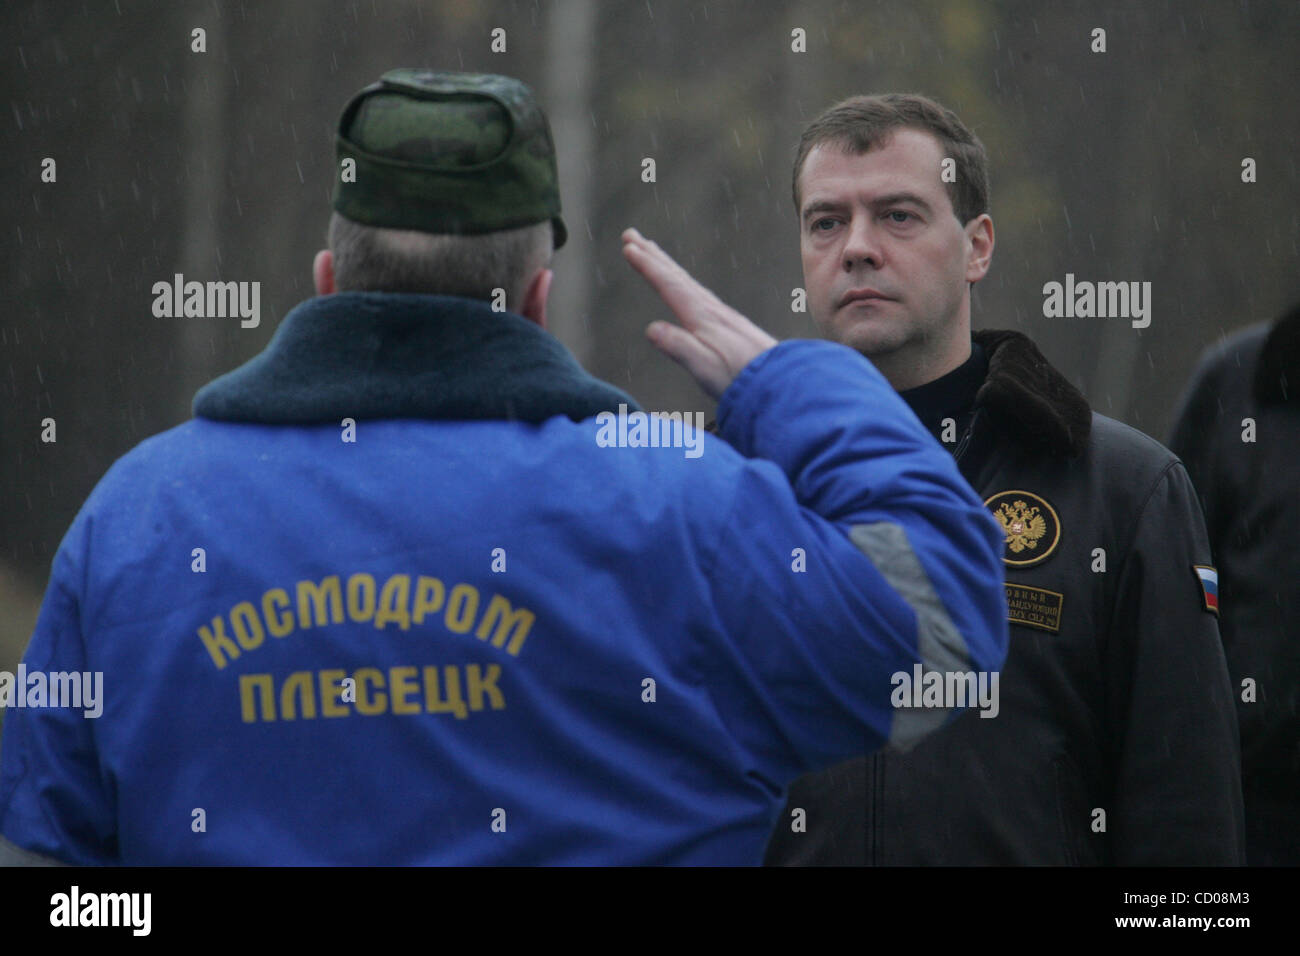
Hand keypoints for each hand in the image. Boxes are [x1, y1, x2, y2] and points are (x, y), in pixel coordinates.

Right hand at [621, 228, 777, 399]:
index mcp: (702, 317)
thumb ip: (680, 347)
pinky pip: (698, 294)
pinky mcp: (730, 325)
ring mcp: (722, 316)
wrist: (781, 382)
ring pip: (687, 282)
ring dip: (666, 265)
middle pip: (676, 276)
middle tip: (631, 235)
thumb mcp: (705, 367)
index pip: (669, 285)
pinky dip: (683, 282)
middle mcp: (712, 310)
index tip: (628, 247)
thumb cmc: (741, 379)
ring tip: (652, 252)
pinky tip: (685, 288)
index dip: (647, 266)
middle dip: (652, 255)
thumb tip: (651, 329)